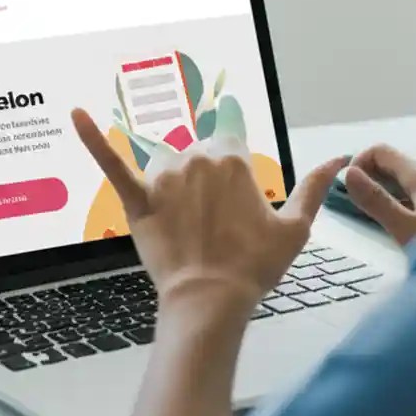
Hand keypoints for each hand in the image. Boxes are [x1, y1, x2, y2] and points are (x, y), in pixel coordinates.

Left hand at [72, 109, 347, 310]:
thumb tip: (340, 158)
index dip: (233, 178)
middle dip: (204, 186)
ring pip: (166, 166)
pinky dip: (93, 139)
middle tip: (212, 226)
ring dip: (173, 187)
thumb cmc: (254, 266)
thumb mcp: (296, 227)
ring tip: (185, 226)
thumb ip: (315, 186)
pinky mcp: (137, 199)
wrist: (211, 300)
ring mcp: (164, 177)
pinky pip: (113, 163)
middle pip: (198, 156)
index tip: (235, 204)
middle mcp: (198, 158)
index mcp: (234, 160)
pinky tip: (76, 115)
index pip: (231, 148)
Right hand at [345, 144, 415, 244]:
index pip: (382, 152)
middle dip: (368, 180)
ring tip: (370, 221)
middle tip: (351, 208)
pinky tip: (397, 232)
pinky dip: (399, 208)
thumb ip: (377, 202)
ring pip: (404, 186)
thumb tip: (349, 172)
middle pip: (392, 168)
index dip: (359, 163)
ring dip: (383, 196)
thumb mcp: (408, 228)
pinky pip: (415, 202)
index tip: (347, 190)